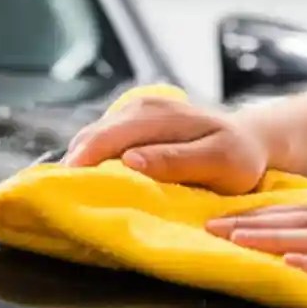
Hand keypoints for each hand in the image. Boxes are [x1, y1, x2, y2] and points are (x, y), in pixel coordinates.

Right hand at [62, 95, 268, 194]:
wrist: (250, 141)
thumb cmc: (239, 156)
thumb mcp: (219, 161)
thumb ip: (177, 160)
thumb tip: (130, 160)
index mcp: (158, 115)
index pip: (105, 138)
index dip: (81, 164)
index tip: (63, 191)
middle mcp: (140, 107)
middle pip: (90, 137)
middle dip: (71, 167)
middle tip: (56, 200)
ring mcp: (134, 112)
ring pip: (90, 138)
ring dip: (77, 165)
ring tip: (67, 195)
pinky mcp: (131, 123)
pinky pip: (100, 141)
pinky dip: (89, 161)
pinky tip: (87, 183)